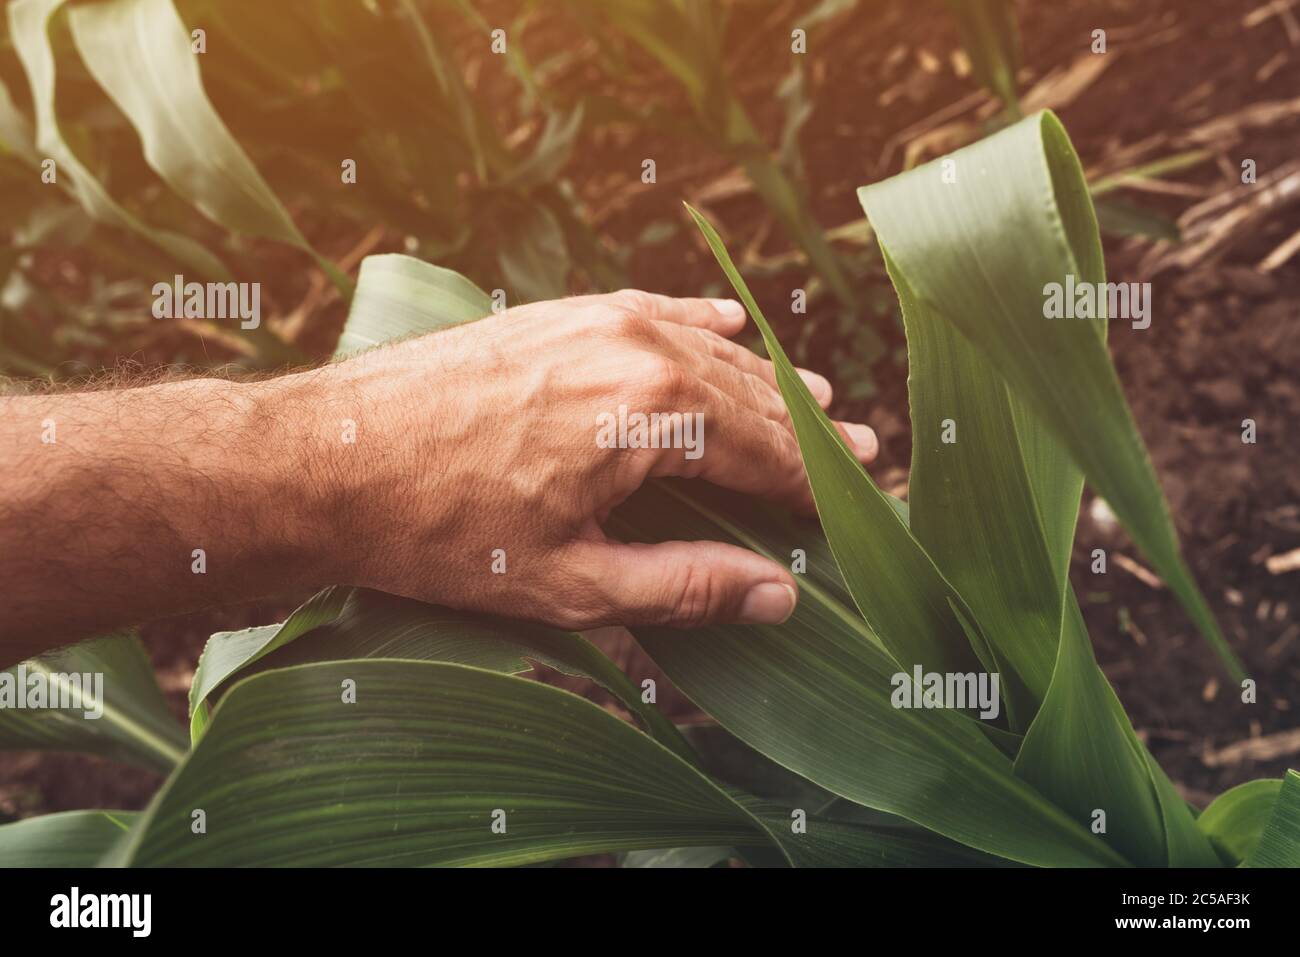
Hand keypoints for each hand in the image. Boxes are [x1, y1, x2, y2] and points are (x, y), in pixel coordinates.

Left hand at [331, 290, 878, 629]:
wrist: (324, 458)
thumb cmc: (441, 531)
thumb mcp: (572, 583)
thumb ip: (684, 586)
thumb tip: (779, 597)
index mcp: (655, 412)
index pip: (768, 454)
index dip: (818, 488)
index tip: (859, 507)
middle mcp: (637, 346)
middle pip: (751, 397)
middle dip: (807, 436)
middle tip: (863, 457)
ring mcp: (593, 318)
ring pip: (708, 352)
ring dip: (765, 384)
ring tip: (817, 403)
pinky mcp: (553, 312)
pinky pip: (650, 308)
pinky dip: (696, 325)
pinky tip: (727, 327)